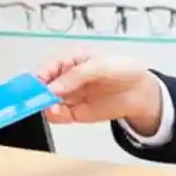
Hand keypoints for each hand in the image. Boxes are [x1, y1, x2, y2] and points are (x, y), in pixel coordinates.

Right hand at [35, 54, 161, 133]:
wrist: (140, 92)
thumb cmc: (122, 70)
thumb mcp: (101, 66)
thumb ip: (76, 76)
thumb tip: (54, 88)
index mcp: (70, 60)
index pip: (49, 65)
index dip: (41, 72)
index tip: (38, 81)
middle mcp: (65, 78)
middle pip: (43, 84)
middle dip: (36, 90)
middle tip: (34, 97)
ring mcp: (68, 96)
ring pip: (47, 100)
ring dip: (43, 104)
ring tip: (48, 106)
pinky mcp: (74, 112)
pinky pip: (58, 115)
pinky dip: (53, 115)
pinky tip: (55, 112)